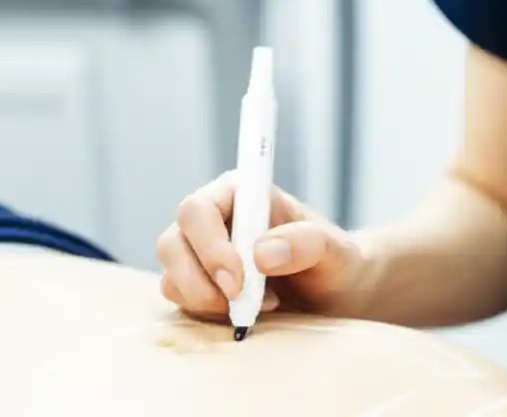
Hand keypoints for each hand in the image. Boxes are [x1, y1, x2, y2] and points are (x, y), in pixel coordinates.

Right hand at [155, 170, 366, 320]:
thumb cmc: (333, 262)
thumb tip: (261, 254)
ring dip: (205, 300)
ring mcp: (199, 254)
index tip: (237, 280)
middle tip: (240, 303)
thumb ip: (305, 243)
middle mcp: (212, 220)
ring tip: (256, 307)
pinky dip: (207, 313)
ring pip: (171, 276)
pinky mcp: (198, 286)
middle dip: (199, 280)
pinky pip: (181, 301)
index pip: (198, 210)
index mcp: (238, 194)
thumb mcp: (333, 250)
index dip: (209, 245)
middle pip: (172, 244)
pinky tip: (247, 313)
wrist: (335, 294)